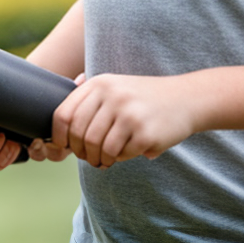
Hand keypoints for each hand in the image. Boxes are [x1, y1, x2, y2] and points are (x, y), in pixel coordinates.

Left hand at [51, 73, 200, 167]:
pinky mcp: (144, 133)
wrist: (186, 99)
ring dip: (100, 159)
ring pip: (98, 148)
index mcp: (100, 83)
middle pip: (80, 135)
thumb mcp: (115, 87)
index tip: (64, 146)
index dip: (59, 135)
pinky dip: (121, 158)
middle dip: (81, 152)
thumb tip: (57, 128)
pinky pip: (121, 154)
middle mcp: (112, 96)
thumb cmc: (143, 98)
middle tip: (89, 157)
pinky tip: (128, 152)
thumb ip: (88, 99)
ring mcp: (128, 114)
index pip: (64, 114)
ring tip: (106, 159)